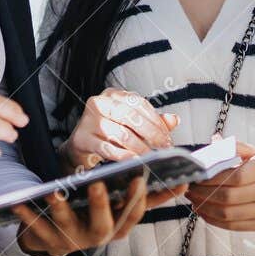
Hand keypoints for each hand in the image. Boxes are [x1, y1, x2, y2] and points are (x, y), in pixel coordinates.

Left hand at [12, 173, 187, 255]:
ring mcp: (72, 241)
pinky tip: (18, 200)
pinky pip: (35, 229)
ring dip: (60, 208)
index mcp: (118, 226)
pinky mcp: (47, 241)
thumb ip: (150, 195)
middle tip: (97, 181)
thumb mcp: (122, 208)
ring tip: (54, 191)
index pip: (133, 214)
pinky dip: (26, 215)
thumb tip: (186, 180)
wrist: (57, 240)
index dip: (139, 198)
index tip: (142, 176)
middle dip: (100, 204)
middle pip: (103, 224)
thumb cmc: (95, 215)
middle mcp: (97, 237)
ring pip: (66, 225)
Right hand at [64, 87, 178, 167]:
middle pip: (131, 116)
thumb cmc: (108, 131)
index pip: (139, 104)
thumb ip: (152, 121)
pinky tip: (133, 160)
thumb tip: (174, 120)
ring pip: (121, 134)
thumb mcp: (131, 124)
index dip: (156, 121)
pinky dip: (123, 155)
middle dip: (151, 134)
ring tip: (150, 156)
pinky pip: (107, 148)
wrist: (81, 145)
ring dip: (139, 147)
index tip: (167, 136)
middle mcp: (99, 103)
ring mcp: (88, 120)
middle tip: (162, 147)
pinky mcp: (82, 138)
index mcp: (113, 95)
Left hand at [187, 141, 254, 231]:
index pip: (235, 176)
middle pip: (228, 197)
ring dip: (205, 208)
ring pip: (228, 214)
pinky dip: (213, 220)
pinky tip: (203, 211)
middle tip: (190, 189)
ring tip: (193, 200)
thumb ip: (234, 147)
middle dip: (204, 194)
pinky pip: (232, 226)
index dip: (212, 179)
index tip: (196, 176)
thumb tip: (213, 140)